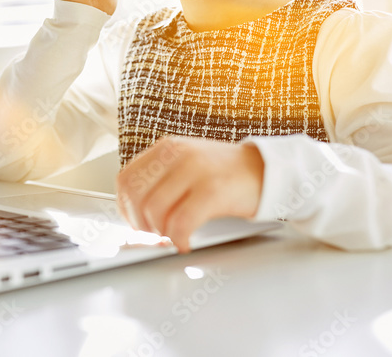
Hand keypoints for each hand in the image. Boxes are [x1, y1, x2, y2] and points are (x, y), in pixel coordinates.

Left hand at [115, 137, 264, 252]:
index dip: (125, 208)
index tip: (136, 222)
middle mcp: (177, 155)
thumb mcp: (187, 164)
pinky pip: (181, 222)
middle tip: (155, 234)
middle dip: (141, 224)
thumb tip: (134, 211)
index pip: (126, 179)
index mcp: (167, 148)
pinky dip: (179, 239)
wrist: (266, 170)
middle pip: (136, 197)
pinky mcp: (213, 190)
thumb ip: (161, 180)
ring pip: (155, 211)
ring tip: (173, 236)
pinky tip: (185, 242)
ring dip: (161, 233)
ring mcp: (195, 171)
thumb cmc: (225, 173)